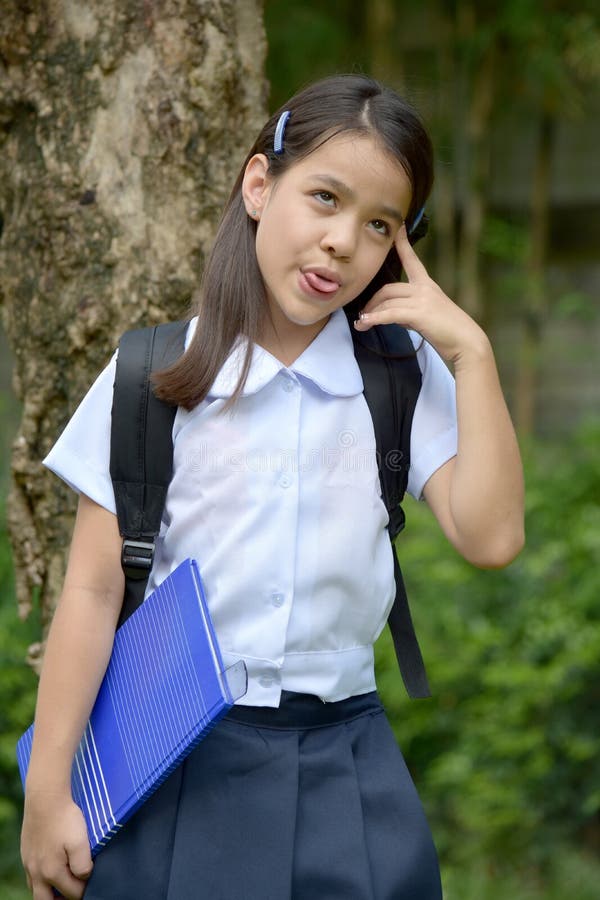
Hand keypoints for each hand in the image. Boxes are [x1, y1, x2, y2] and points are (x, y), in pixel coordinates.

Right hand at [21, 789, 92, 899]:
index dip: (84, 891)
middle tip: (74, 894)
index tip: (92, 883)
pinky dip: (40, 880)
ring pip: (36, 890)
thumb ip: (83, 865)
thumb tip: (84, 877)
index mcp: (52, 872)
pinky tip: (50, 870)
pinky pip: (30, 876)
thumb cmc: (65, 819)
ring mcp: (29, 863)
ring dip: (49, 892)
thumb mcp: (81, 842)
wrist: (45, 798)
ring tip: (63, 886)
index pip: (71, 893)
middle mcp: (37, 872)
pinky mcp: (26, 853)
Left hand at [354, 224, 488, 365]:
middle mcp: (424, 289)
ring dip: (371, 314)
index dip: (403, 244)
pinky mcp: (419, 314)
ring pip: (387, 302)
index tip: (399, 228)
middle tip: (364, 315)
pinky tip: (365, 323)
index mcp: (428, 285)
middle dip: (373, 302)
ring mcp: (422, 300)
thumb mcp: (428, 315)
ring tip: (361, 324)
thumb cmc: (449, 331)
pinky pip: (390, 314)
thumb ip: (410, 310)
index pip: (412, 261)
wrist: (466, 342)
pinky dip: (375, 318)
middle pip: (389, 289)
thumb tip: (392, 314)